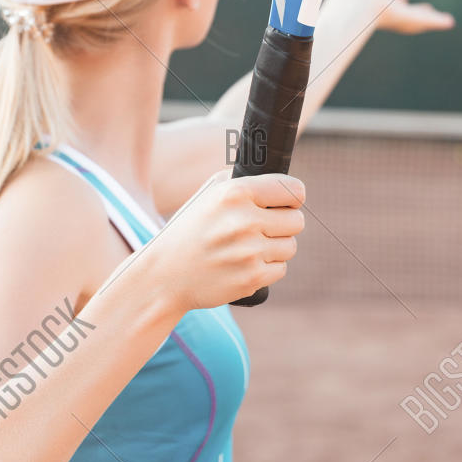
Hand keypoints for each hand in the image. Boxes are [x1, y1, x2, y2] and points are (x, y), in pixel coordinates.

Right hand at [136, 171, 304, 312]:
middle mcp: (244, 220)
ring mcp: (249, 252)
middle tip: (265, 228)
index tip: (288, 202)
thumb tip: (283, 185)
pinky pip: (281, 269)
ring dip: (276, 247)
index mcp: (235, 193)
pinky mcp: (252, 278)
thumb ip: (244, 183)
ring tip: (250, 247)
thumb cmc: (190, 230)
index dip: (294, 197)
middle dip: (285, 224)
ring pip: (291, 246)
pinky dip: (268, 268)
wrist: (164, 275)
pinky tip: (245, 265)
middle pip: (297, 220)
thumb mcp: (209, 195)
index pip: (292, 190)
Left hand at [330, 0, 454, 34]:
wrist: (354, 5)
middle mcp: (384, 13)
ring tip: (445, 20)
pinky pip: (424, 20)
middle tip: (427, 9)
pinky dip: (437, 22)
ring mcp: (397, 18)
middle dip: (413, 12)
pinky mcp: (407, 19)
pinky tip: (449, 22)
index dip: (392, 0)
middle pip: (403, 15)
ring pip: (415, 20)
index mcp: (370, 4)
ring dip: (430, 20)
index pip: (384, 3)